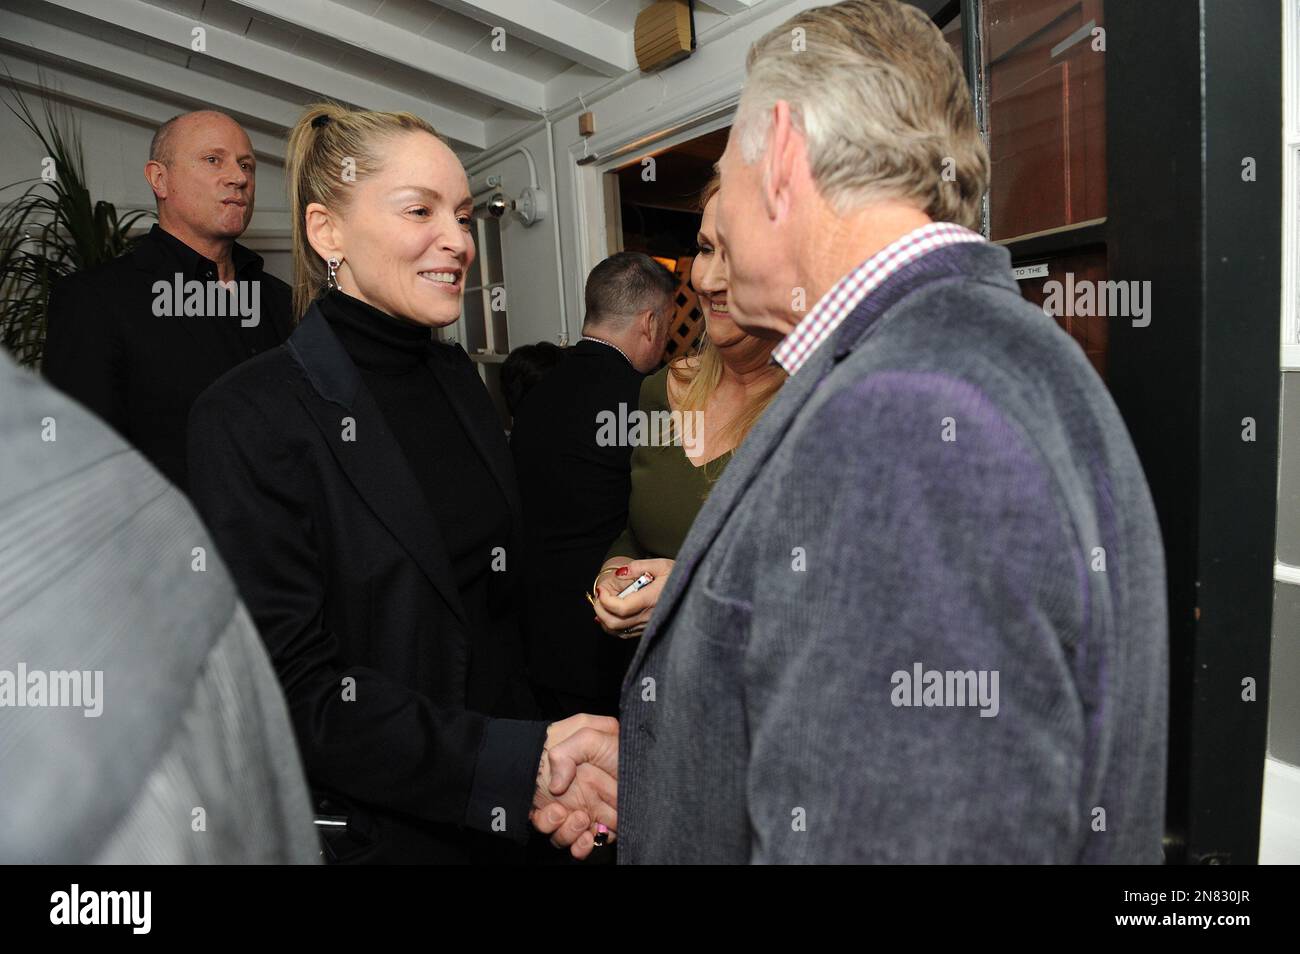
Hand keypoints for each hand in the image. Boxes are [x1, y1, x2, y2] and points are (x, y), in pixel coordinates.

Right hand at [530, 714, 618, 858]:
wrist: (651, 764)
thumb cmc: (615, 745)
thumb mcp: (587, 731)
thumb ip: (565, 753)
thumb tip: (556, 787)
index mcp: (569, 772)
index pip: (546, 790)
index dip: (542, 799)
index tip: (554, 796)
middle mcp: (577, 794)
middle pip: (553, 816)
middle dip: (552, 819)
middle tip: (562, 810)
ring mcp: (587, 813)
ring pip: (563, 833)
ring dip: (566, 832)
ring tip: (580, 819)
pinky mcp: (600, 830)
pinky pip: (581, 846)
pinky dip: (580, 847)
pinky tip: (588, 837)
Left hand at [593, 558, 673, 638]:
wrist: (693, 593)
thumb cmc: (679, 577)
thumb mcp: (661, 565)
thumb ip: (638, 567)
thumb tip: (619, 573)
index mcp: (651, 600)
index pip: (621, 608)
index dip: (605, 600)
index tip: (601, 590)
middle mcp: (649, 616)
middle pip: (614, 622)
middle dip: (600, 610)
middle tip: (598, 596)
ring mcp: (648, 625)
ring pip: (617, 631)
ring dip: (604, 619)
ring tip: (601, 604)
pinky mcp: (647, 630)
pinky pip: (624, 633)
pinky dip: (612, 626)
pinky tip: (609, 615)